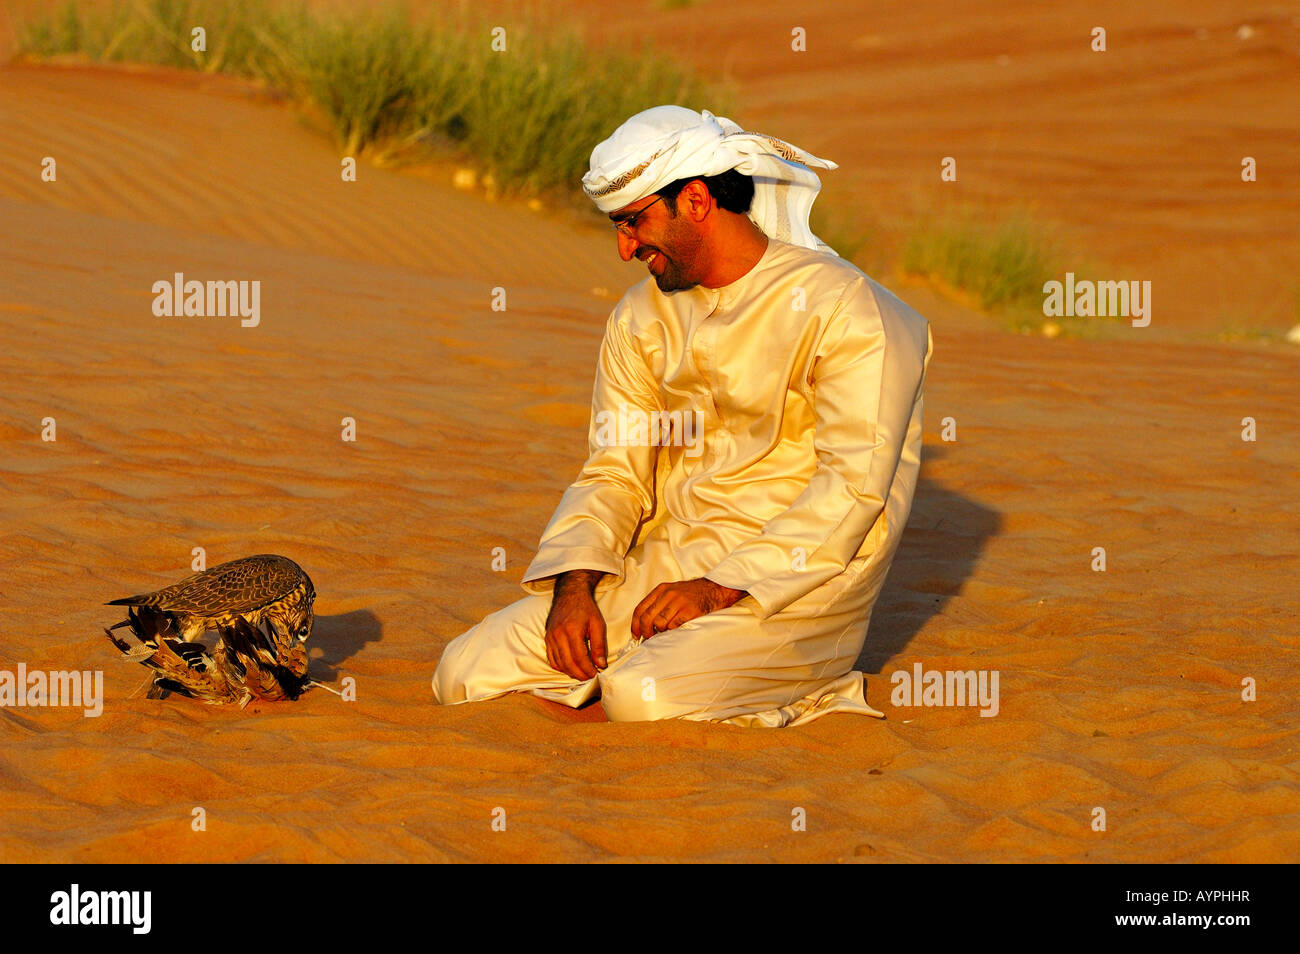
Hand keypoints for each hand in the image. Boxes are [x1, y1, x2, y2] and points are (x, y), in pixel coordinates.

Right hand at [544, 570, 607, 679]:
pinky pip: (551, 658)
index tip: (597, 674)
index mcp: (572, 630)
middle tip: (590, 678)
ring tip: (582, 675)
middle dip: (580, 674)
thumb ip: (599, 645)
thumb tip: (601, 665)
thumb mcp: (597, 624)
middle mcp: (558, 635)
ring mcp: (550, 637)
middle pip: (568, 663)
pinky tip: (570, 668)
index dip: (588, 669)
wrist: (569, 594)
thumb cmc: (586, 608)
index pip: (579, 657)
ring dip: (571, 672)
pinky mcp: (547, 638)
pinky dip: (561, 667)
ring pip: (558, 663)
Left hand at [631, 578, 747, 639]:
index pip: (640, 608)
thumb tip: (644, 625)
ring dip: (660, 632)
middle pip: (647, 617)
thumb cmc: (691, 594)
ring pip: (659, 623)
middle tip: (648, 638)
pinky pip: (674, 626)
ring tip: (665, 633)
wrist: (714, 589)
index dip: (635, 624)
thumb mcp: (671, 592)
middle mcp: (668, 594)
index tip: (636, 634)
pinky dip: (672, 631)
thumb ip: (658, 604)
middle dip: (645, 631)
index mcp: (661, 590)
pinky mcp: (690, 611)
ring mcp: (679, 602)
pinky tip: (676, 630)